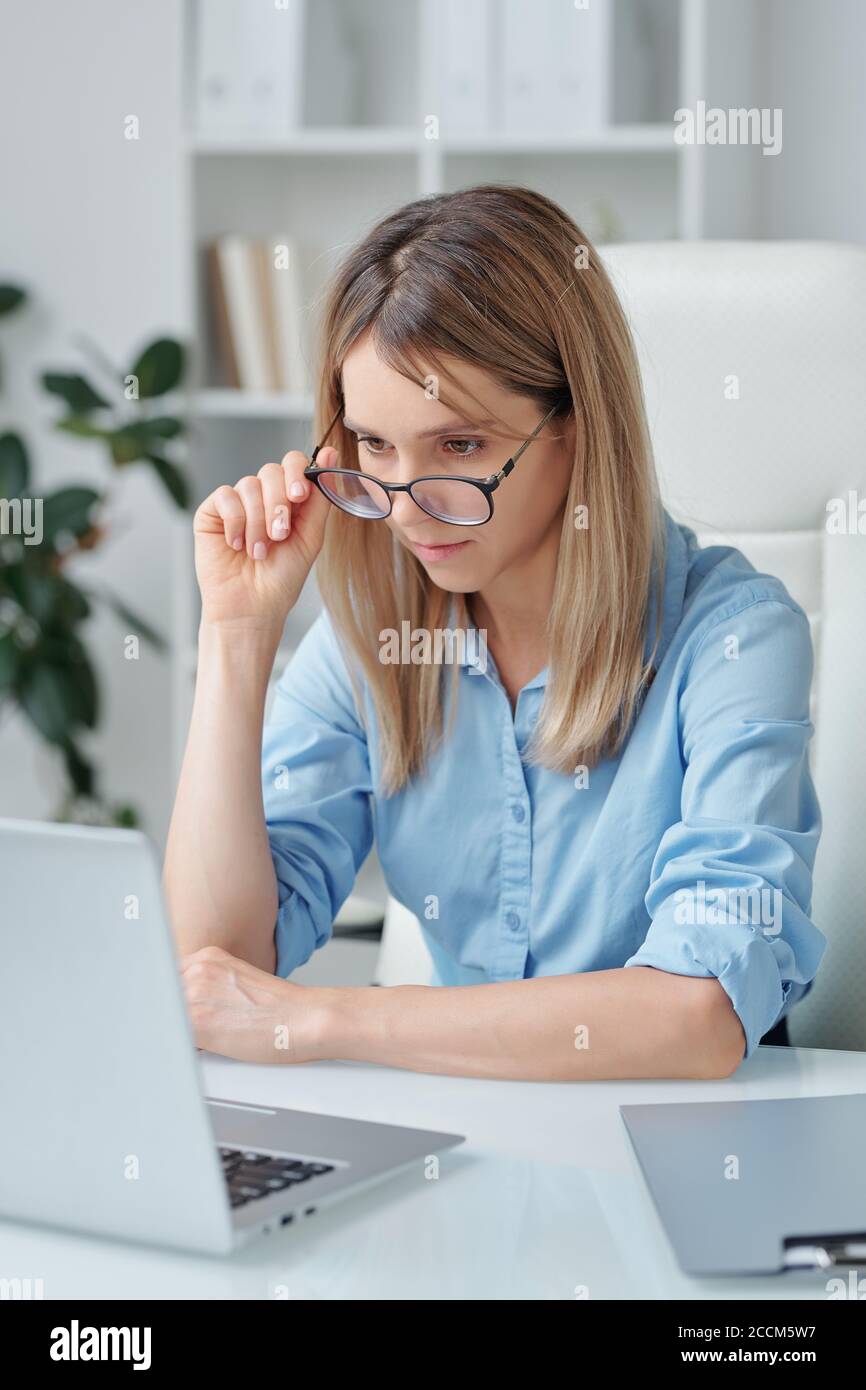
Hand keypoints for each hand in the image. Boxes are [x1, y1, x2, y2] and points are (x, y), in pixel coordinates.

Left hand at [179, 945, 324, 1063]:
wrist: (305, 1018)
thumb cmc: (281, 1009)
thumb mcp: (238, 983)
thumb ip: (207, 988)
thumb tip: (185, 1010)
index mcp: (208, 957)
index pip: (166, 978)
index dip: (169, 1000)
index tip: (169, 1011)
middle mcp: (197, 969)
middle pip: (159, 996)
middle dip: (169, 1016)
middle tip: (196, 1030)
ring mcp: (194, 994)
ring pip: (165, 1017)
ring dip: (176, 1032)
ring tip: (209, 1040)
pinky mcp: (197, 1022)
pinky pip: (172, 1039)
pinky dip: (182, 1049)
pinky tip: (208, 1051)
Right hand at [193, 448, 336, 630]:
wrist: (252, 608)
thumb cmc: (281, 579)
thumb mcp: (310, 537)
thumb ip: (320, 497)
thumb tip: (330, 453)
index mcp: (288, 500)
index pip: (293, 464)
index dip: (297, 472)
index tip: (300, 495)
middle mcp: (262, 497)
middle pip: (271, 470)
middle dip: (279, 503)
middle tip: (280, 534)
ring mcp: (237, 503)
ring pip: (249, 484)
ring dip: (258, 521)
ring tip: (259, 551)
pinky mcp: (212, 512)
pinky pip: (225, 497)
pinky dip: (236, 522)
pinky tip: (237, 545)